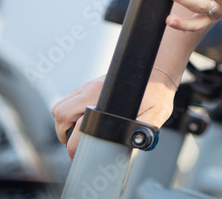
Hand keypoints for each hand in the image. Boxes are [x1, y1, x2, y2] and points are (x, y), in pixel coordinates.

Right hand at [51, 71, 175, 159]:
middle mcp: (92, 89)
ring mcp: (90, 85)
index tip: (79, 154)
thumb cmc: (158, 89)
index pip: (78, 124)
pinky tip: (85, 119)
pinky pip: (71, 98)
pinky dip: (72, 111)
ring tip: (78, 134)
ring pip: (62, 104)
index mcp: (103, 96)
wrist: (160, 67)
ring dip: (65, 121)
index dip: (75, 145)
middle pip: (60, 112)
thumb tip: (132, 145)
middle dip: (63, 132)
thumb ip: (143, 130)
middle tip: (75, 144)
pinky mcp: (92, 84)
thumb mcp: (155, 114)